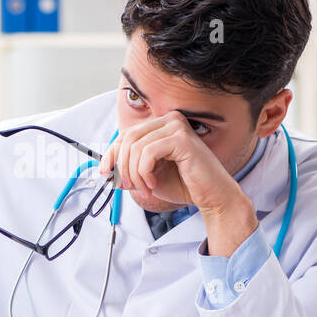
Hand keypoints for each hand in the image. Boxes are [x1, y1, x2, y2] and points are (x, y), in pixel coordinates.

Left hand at [97, 112, 256, 256]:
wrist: (212, 196)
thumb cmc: (184, 184)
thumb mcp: (147, 176)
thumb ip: (128, 168)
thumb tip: (104, 169)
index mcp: (161, 125)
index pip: (126, 134)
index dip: (111, 154)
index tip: (105, 173)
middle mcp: (169, 120)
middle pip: (127, 138)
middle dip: (122, 166)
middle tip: (128, 187)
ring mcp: (177, 126)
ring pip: (136, 147)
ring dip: (135, 174)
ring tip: (145, 189)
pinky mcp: (181, 139)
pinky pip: (148, 153)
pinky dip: (145, 172)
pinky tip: (153, 184)